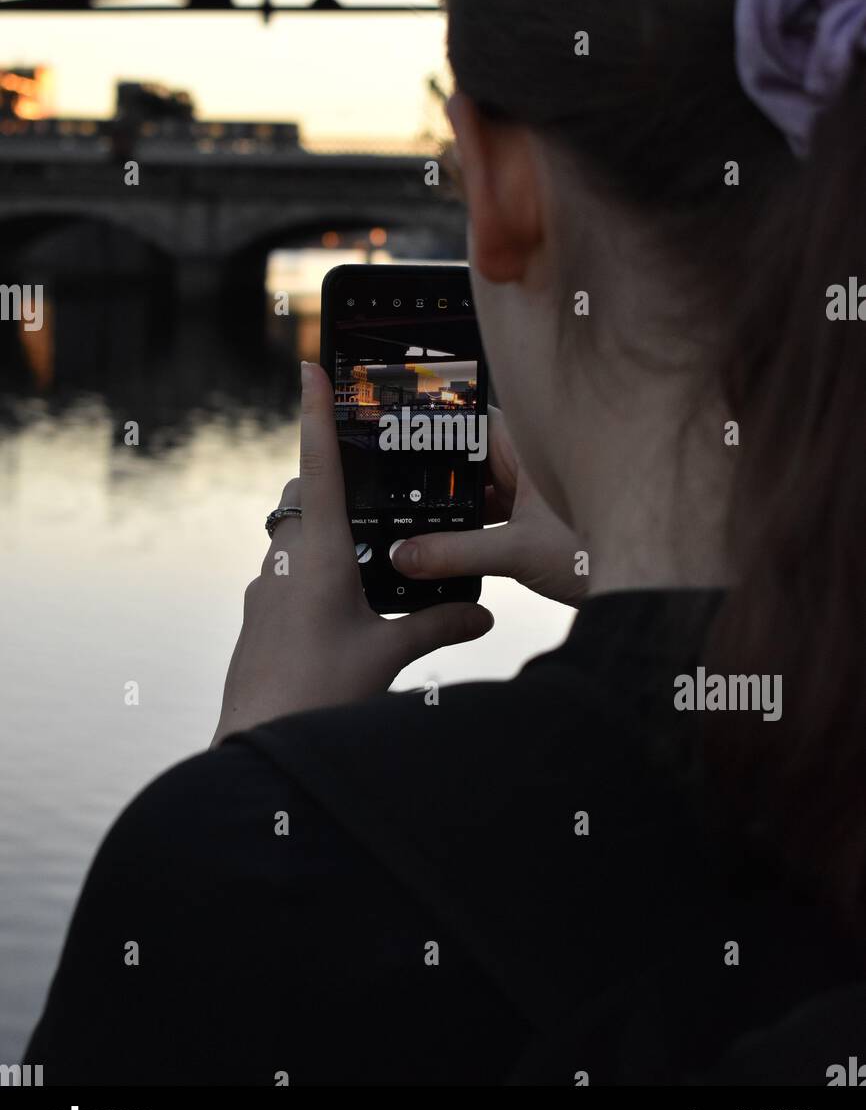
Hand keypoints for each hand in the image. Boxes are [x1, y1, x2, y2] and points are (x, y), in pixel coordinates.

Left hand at [213, 362, 493, 743]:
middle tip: (371, 487)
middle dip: (329, 485)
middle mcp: (283, 560)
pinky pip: (282, 575)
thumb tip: (486, 615)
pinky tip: (339, 611)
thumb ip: (438, 625)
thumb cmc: (321, 692)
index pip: (317, 466)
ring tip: (367, 559)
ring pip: (291, 539)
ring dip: (322, 536)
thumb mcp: (388, 654)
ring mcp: (262, 588)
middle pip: (302, 499)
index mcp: (318, 554)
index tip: (309, 366)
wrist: (258, 743)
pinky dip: (310, 574)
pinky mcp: (255, 616)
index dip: (315, 412)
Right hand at [391, 406, 585, 607]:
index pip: (470, 422)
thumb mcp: (516, 553)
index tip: (399, 448)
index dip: (434, 432)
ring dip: (457, 510)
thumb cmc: (599, 554)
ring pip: (483, 491)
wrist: (647, 593)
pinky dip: (475, 530)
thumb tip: (404, 555)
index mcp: (532, 448)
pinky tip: (450, 551)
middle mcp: (535, 463)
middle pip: (471, 460)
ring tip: (418, 528)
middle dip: (439, 481)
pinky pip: (497, 516)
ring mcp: (538, 493)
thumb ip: (454, 554)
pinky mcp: (540, 522)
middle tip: (399, 498)